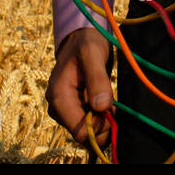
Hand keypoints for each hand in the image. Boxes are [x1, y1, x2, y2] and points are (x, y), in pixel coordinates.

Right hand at [46, 27, 113, 143]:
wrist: (82, 40)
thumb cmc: (86, 44)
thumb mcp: (92, 54)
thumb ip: (97, 79)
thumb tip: (101, 107)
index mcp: (58, 96)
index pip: (78, 130)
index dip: (99, 127)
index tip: (114, 112)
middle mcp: (58, 108)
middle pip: (84, 134)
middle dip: (103, 125)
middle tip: (116, 107)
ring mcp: (66, 110)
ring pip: (88, 131)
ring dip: (104, 122)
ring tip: (113, 103)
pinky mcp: (75, 110)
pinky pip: (90, 124)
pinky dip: (102, 119)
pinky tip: (109, 106)